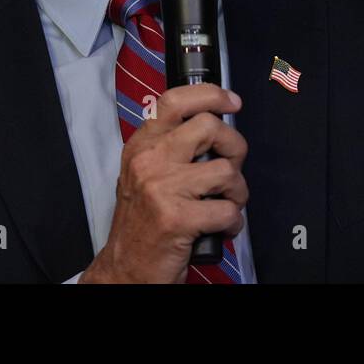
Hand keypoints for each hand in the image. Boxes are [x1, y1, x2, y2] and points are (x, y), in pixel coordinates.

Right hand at [79, 83, 247, 282]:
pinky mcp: (178, 219)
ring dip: (237, 192)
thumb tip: (213, 127)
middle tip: (231, 166)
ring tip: (226, 204)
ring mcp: (163, 188)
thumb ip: (170, 147)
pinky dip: (233, 223)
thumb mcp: (143, 174)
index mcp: (142, 146)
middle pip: (210, 127)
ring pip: (226, 171)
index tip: (232, 101)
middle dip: (235, 147)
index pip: (175, 101)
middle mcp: (150, 161)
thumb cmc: (141, 223)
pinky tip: (222, 228)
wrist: (125, 268)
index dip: (211, 95)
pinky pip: (228, 210)